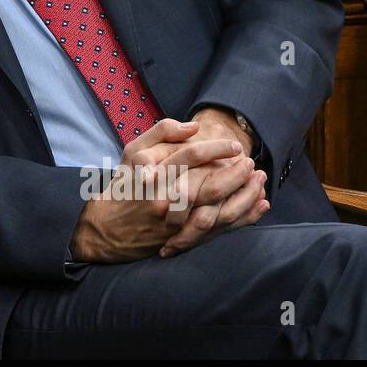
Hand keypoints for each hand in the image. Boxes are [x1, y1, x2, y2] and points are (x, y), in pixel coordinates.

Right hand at [70, 118, 253, 261]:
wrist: (106, 229)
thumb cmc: (123, 186)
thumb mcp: (132, 153)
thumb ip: (160, 133)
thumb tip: (193, 127)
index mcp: (153, 176)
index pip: (190, 157)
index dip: (216, 148)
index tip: (235, 145)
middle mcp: (165, 201)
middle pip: (210, 186)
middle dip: (236, 174)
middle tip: (251, 164)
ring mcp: (176, 224)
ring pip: (219, 211)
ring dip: (244, 196)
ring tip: (260, 182)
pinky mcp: (184, 239)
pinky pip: (219, 230)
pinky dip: (242, 218)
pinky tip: (259, 205)